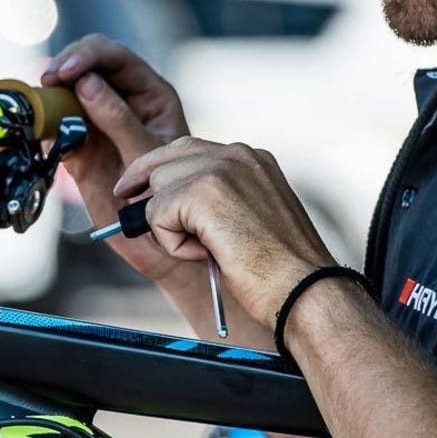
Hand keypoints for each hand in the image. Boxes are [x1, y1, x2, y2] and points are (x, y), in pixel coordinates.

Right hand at [42, 35, 190, 282]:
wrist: (158, 242)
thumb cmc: (169, 198)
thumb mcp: (147, 155)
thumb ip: (119, 119)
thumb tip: (86, 84)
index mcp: (151, 95)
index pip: (117, 59)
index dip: (89, 56)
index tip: (66, 72)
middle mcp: (125, 100)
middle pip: (89, 63)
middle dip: (66, 65)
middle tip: (47, 82)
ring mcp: (100, 120)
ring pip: (69, 89)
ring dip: (51, 91)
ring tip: (39, 104)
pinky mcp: (80, 144)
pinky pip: (58, 122)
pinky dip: (44, 120)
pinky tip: (37, 126)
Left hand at [115, 137, 337, 325]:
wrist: (304, 289)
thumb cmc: (283, 269)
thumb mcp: (251, 218)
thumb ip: (219, 201)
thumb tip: (165, 202)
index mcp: (251, 159)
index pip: (187, 149)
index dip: (156, 169)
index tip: (133, 187)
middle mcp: (237, 155)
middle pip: (165, 160)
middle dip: (150, 194)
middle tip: (132, 216)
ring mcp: (221, 169)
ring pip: (158, 189)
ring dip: (170, 227)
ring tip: (207, 251)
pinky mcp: (203, 192)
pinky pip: (156, 214)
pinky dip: (172, 244)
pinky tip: (206, 255)